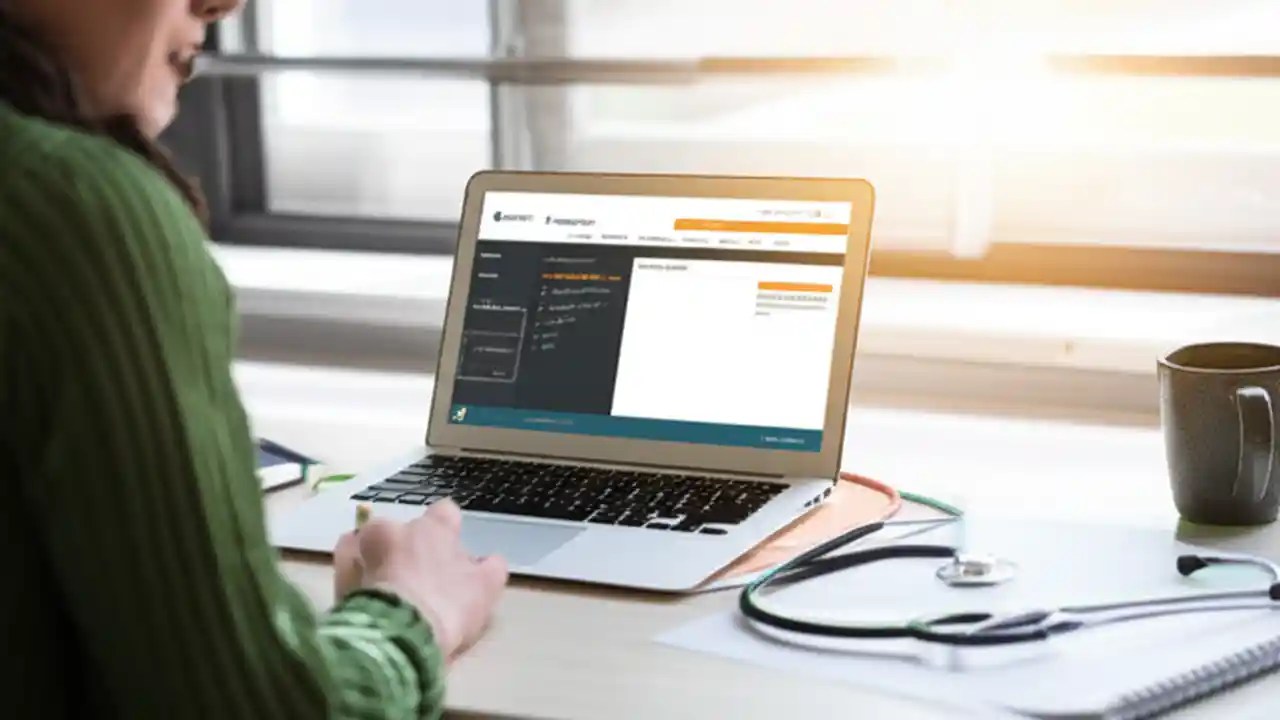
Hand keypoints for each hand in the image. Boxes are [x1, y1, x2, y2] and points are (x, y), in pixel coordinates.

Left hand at [333, 500, 507, 660]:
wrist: (399, 635)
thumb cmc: (449, 607)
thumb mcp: (485, 591)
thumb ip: (491, 569)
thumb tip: (490, 560)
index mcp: (435, 528)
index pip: (446, 512)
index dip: (449, 528)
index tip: (451, 548)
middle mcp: (398, 528)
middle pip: (406, 530)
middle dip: (410, 546)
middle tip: (418, 577)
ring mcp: (365, 546)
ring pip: (370, 540)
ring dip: (377, 554)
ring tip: (385, 583)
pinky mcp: (340, 571)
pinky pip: (346, 561)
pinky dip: (352, 569)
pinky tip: (361, 588)